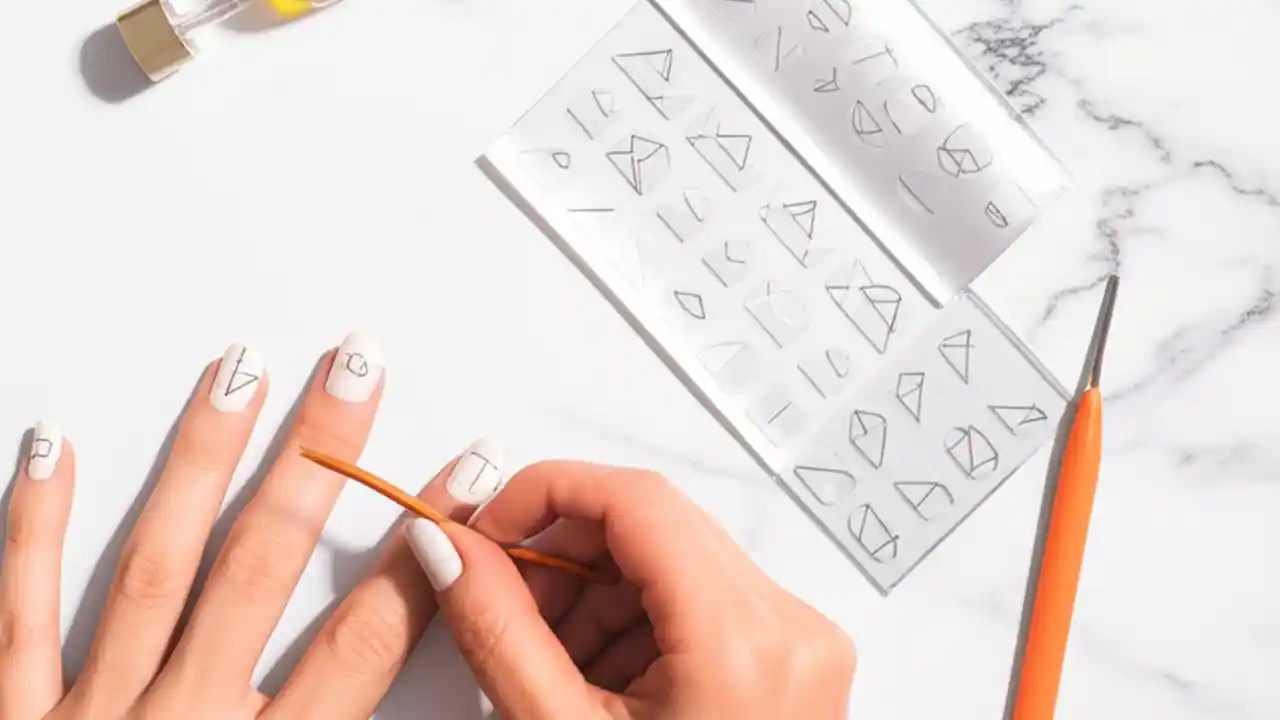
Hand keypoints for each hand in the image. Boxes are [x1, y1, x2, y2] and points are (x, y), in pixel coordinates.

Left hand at [0, 336, 509, 718]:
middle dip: (317, 465)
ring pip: (154, 567)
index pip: (363, 644)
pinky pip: (14, 616)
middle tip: (353, 372)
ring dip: (202, 464)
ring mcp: (86, 718)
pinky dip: (33, 531)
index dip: (424, 557)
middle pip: (261, 572)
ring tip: (239, 375)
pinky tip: (52, 450)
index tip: (465, 479)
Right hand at [410, 461, 856, 718]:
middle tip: (500, 595)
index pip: (637, 501)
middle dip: (565, 552)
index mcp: (746, 642)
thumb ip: (498, 630)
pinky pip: (700, 599)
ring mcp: (803, 642)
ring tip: (548, 661)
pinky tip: (596, 678)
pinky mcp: (794, 658)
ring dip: (596, 591)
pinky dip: (635, 620)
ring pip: (675, 560)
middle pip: (657, 526)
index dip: (546, 495)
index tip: (487, 530)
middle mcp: (794, 627)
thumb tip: (450, 547)